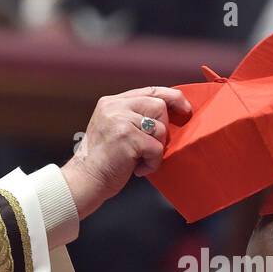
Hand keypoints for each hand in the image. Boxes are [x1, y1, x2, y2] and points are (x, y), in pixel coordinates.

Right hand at [61, 86, 191, 219]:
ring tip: (140, 160)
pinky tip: (139, 169)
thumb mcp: (115, 129)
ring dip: (156, 149)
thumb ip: (135, 117)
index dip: (172, 97)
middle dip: (163, 129)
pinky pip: (156, 148)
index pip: (150, 91)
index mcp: (112, 102)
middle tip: (149, 148)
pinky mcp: (127, 137)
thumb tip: (168, 113)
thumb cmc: (104, 161)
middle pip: (159, 106)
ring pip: (160, 128)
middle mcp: (115, 107)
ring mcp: (120, 120)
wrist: (86, 180)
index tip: (185, 109)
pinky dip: (153, 163)